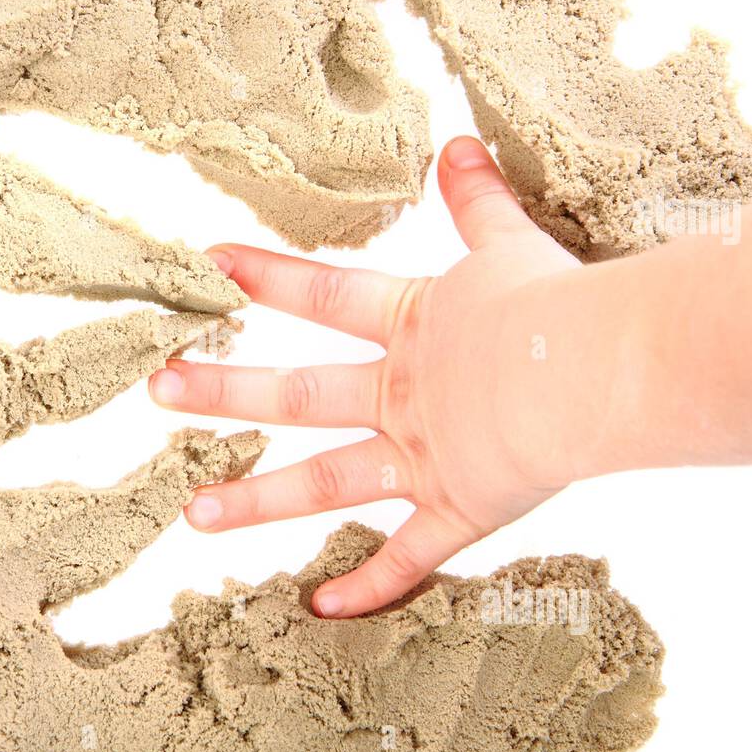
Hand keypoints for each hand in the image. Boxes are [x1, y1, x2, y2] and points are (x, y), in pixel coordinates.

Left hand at [149, 137, 583, 616]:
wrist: (594, 374)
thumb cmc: (559, 308)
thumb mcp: (512, 245)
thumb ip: (479, 201)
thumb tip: (459, 142)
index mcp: (412, 329)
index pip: (323, 294)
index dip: (265, 276)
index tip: (206, 264)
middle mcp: (401, 396)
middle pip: (297, 395)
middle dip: (224, 393)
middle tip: (157, 392)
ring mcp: (423, 458)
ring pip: (325, 483)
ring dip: (258, 498)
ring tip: (194, 514)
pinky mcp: (458, 511)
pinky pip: (405, 559)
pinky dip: (367, 587)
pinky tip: (319, 608)